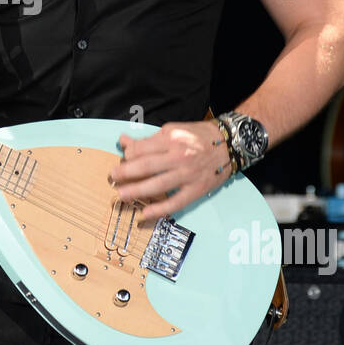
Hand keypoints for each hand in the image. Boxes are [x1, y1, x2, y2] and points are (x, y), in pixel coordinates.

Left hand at [108, 121, 232, 219]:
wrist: (230, 144)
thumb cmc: (199, 136)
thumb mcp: (173, 131)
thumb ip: (148, 140)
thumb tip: (123, 142)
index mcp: (171, 138)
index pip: (142, 149)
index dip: (128, 155)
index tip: (122, 161)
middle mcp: (179, 156)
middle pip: (146, 166)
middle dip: (126, 173)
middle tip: (113, 179)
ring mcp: (188, 174)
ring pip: (158, 185)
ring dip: (137, 192)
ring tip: (122, 196)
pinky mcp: (196, 189)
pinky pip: (176, 202)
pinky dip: (160, 209)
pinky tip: (145, 214)